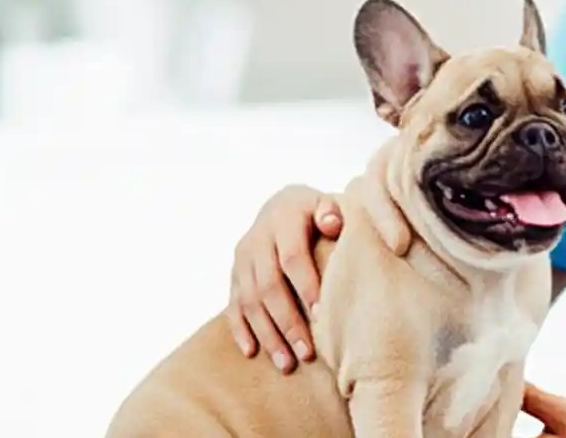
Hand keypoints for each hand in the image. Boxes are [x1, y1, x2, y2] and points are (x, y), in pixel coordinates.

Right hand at [226, 184, 343, 372]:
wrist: (281, 206)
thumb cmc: (315, 212)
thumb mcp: (326, 203)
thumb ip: (331, 212)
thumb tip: (332, 224)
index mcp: (283, 220)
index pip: (293, 257)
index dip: (305, 286)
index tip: (322, 315)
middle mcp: (257, 241)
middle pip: (269, 286)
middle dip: (287, 322)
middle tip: (306, 352)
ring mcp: (242, 260)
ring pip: (250, 302)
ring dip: (267, 334)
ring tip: (286, 363)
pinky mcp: (233, 275)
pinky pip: (233, 306)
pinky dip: (240, 330)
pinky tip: (252, 352)